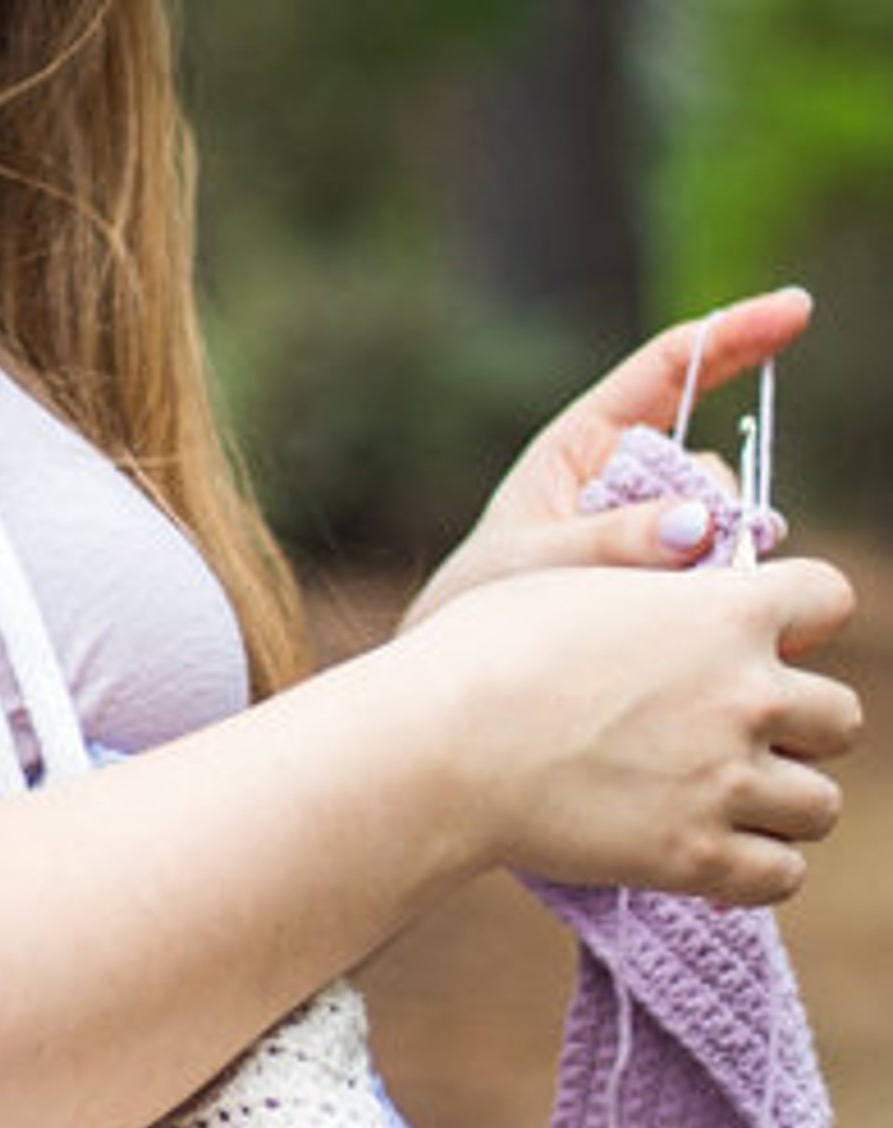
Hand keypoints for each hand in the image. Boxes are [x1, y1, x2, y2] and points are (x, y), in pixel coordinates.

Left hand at [401, 289, 811, 631]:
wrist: (473, 674)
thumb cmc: (481, 601)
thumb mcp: (534, 564)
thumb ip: (611, 542)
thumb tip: (698, 523)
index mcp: (583, 441)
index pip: (669, 369)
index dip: (734, 335)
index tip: (796, 311)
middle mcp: (626, 477)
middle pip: (706, 467)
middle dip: (712, 507)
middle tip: (688, 561)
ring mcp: (651, 527)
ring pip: (718, 523)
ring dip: (706, 560)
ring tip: (646, 603)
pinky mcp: (667, 574)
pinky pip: (713, 569)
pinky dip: (707, 590)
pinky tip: (670, 618)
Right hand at [408, 553, 860, 906]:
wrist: (441, 748)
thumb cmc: (485, 649)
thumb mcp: (574, 569)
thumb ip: (653, 560)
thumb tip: (706, 535)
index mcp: (729, 608)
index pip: (832, 599)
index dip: (801, 622)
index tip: (759, 645)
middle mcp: (748, 694)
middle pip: (842, 717)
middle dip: (799, 728)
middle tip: (736, 738)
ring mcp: (726, 781)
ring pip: (821, 805)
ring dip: (785, 804)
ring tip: (729, 804)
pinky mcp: (694, 857)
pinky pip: (782, 876)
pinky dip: (759, 871)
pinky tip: (717, 857)